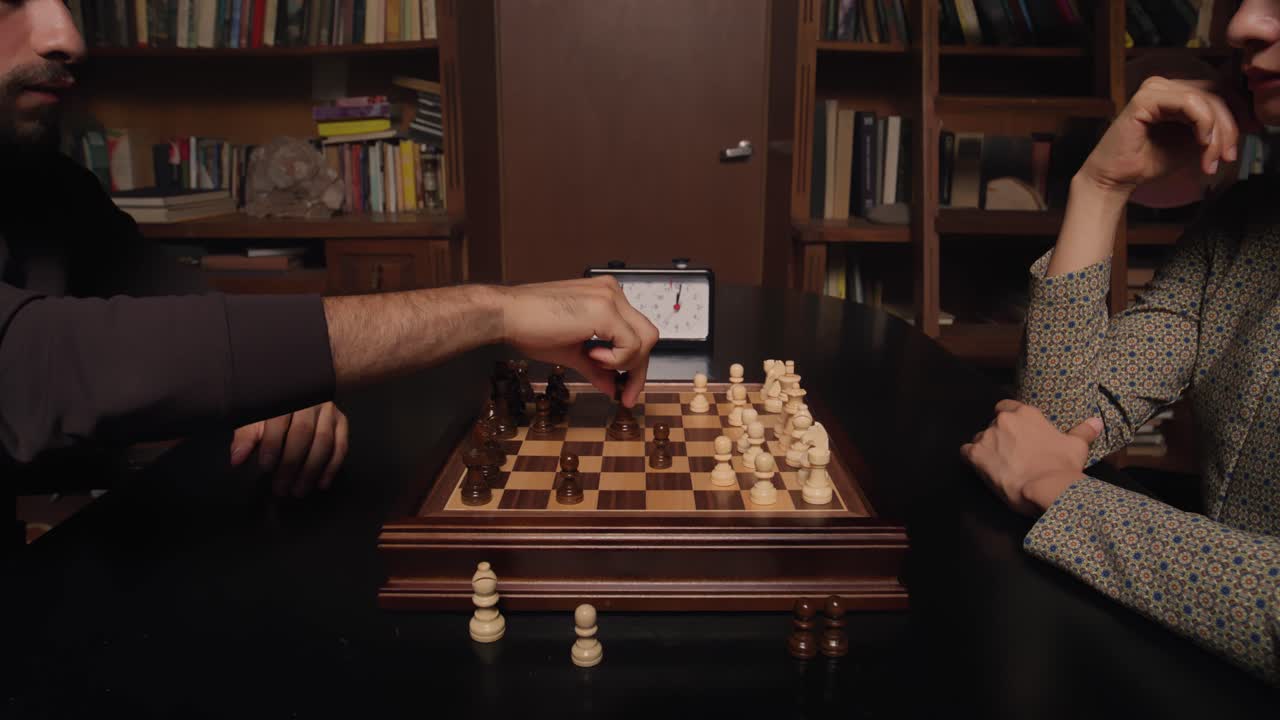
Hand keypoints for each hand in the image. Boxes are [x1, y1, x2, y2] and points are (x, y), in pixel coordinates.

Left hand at [230, 401, 349, 496]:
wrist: (301, 390)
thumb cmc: (273, 407)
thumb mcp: (255, 416)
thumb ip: (246, 436)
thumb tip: (237, 459)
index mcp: (286, 396)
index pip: (279, 422)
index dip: (272, 445)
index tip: (265, 467)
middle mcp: (311, 401)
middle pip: (303, 434)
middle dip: (291, 464)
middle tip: (281, 488)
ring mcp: (329, 411)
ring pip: (324, 443)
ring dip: (312, 471)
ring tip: (298, 491)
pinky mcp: (342, 422)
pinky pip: (341, 446)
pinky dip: (332, 467)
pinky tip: (321, 484)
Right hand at [496, 276, 658, 406]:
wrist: (506, 314)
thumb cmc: (530, 326)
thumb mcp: (572, 352)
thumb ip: (596, 368)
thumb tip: (612, 387)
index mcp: (606, 297)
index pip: (636, 333)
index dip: (635, 365)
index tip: (626, 391)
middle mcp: (612, 293)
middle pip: (648, 336)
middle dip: (638, 370)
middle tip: (623, 394)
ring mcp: (610, 298)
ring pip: (645, 340)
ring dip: (623, 362)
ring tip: (594, 360)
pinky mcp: (604, 310)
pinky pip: (631, 344)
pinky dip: (616, 358)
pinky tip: (592, 354)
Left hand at [960, 400, 1101, 515]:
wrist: (1047, 487)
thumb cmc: (1063, 466)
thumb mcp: (1077, 446)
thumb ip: (1084, 431)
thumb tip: (1096, 421)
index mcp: (1025, 414)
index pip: (1006, 407)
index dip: (1008, 419)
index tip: (1014, 433)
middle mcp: (1003, 420)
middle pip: (993, 425)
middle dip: (999, 437)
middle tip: (1010, 455)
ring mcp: (987, 436)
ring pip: (979, 439)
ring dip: (986, 449)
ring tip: (998, 465)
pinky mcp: (976, 455)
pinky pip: (965, 453)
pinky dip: (971, 459)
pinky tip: (980, 468)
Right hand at [1079, 76, 1239, 195]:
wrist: (1116, 178)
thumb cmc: (1148, 161)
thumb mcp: (1193, 143)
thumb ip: (1214, 129)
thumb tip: (1247, 122)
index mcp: (1176, 92)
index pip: (1219, 94)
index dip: (1234, 119)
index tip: (1234, 149)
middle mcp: (1166, 84)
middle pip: (1217, 94)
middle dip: (1228, 129)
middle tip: (1227, 157)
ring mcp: (1155, 88)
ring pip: (1207, 99)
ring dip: (1216, 131)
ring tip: (1211, 157)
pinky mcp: (1146, 98)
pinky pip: (1189, 102)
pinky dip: (1203, 122)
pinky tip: (1201, 142)